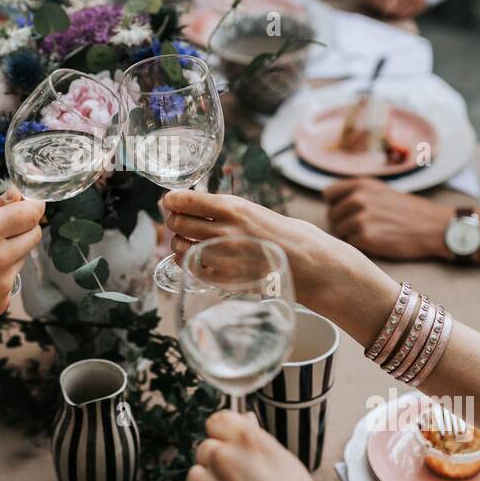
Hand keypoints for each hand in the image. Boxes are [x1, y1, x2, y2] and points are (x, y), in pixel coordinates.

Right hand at [0, 187, 44, 330]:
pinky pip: (11, 280)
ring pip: (22, 258)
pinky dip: (0, 275)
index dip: (32, 205)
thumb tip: (18, 194)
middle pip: (34, 235)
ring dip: (9, 252)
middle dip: (22, 227)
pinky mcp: (0, 303)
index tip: (26, 204)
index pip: (32, 213)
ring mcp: (2, 285)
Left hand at [163, 190, 339, 312]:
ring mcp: (221, 257)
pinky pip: (190, 269)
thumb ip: (225, 210)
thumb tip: (193, 205)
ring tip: (189, 241)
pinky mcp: (223, 279)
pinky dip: (189, 263)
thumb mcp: (255, 211)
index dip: (172, 201)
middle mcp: (223, 231)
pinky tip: (199, 259)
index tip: (170, 202)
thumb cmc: (286, 235)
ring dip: (179, 243)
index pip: (185, 201)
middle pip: (177, 223)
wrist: (309, 265)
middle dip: (174, 221)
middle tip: (180, 222)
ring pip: (179, 247)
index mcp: (233, 208)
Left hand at [185, 411, 332, 480]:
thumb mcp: (290, 470)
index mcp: (247, 440)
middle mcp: (222, 457)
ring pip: (196, 477)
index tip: (234, 452)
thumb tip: (244, 420)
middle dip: (219, 465)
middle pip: (206, 449)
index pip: (218, 420)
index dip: (226, 437)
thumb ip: (260, 442)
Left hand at [324, 179, 450, 259]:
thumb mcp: (380, 191)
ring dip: (351, 235)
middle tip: (366, 226)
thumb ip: (356, 193)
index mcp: (360, 184)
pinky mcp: (365, 238)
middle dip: (343, 222)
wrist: (434, 227)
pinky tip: (376, 242)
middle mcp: (357, 198)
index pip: (328, 194)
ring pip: (338, 231)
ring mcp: (360, 218)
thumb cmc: (407, 211)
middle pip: (331, 215)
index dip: (336, 204)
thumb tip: (330, 202)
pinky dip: (360, 246)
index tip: (347, 211)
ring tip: (373, 233)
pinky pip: (349, 244)